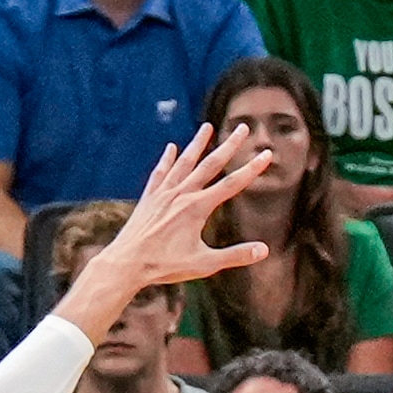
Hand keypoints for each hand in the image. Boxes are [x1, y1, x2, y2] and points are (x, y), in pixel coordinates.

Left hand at [74, 124, 277, 303]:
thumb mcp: (204, 264)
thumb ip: (235, 256)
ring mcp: (164, 193)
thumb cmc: (164, 266)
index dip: (252, 169)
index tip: (266, 154)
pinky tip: (171, 148)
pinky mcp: (149, 198)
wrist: (126, 263)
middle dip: (229, 145)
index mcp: (198, 208)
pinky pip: (161, 173)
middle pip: (210, 164)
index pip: (232, 184)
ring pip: (184, 162)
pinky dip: (167, 159)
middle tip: (243, 128)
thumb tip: (264, 250)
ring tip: (207, 127)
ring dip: (198, 144)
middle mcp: (181, 194)